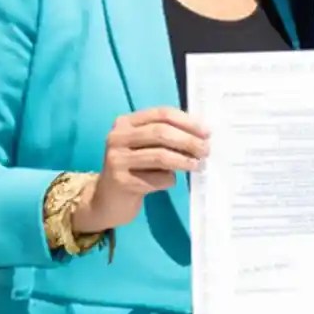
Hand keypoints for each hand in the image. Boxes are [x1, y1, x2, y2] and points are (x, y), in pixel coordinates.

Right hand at [72, 107, 208, 232]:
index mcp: (125, 122)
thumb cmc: (134, 168)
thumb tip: (201, 135)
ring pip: (160, 156)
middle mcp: (117, 137)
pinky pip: (156, 178)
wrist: (107, 199)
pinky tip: (170, 181)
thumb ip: (165, 137)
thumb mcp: (144, 146)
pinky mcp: (121, 181)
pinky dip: (170, 179)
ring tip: (198, 165)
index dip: (187, 121)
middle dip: (188, 141)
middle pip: (161, 133)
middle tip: (206, 150)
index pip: (161, 113)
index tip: (207, 132)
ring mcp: (117, 159)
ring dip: (184, 161)